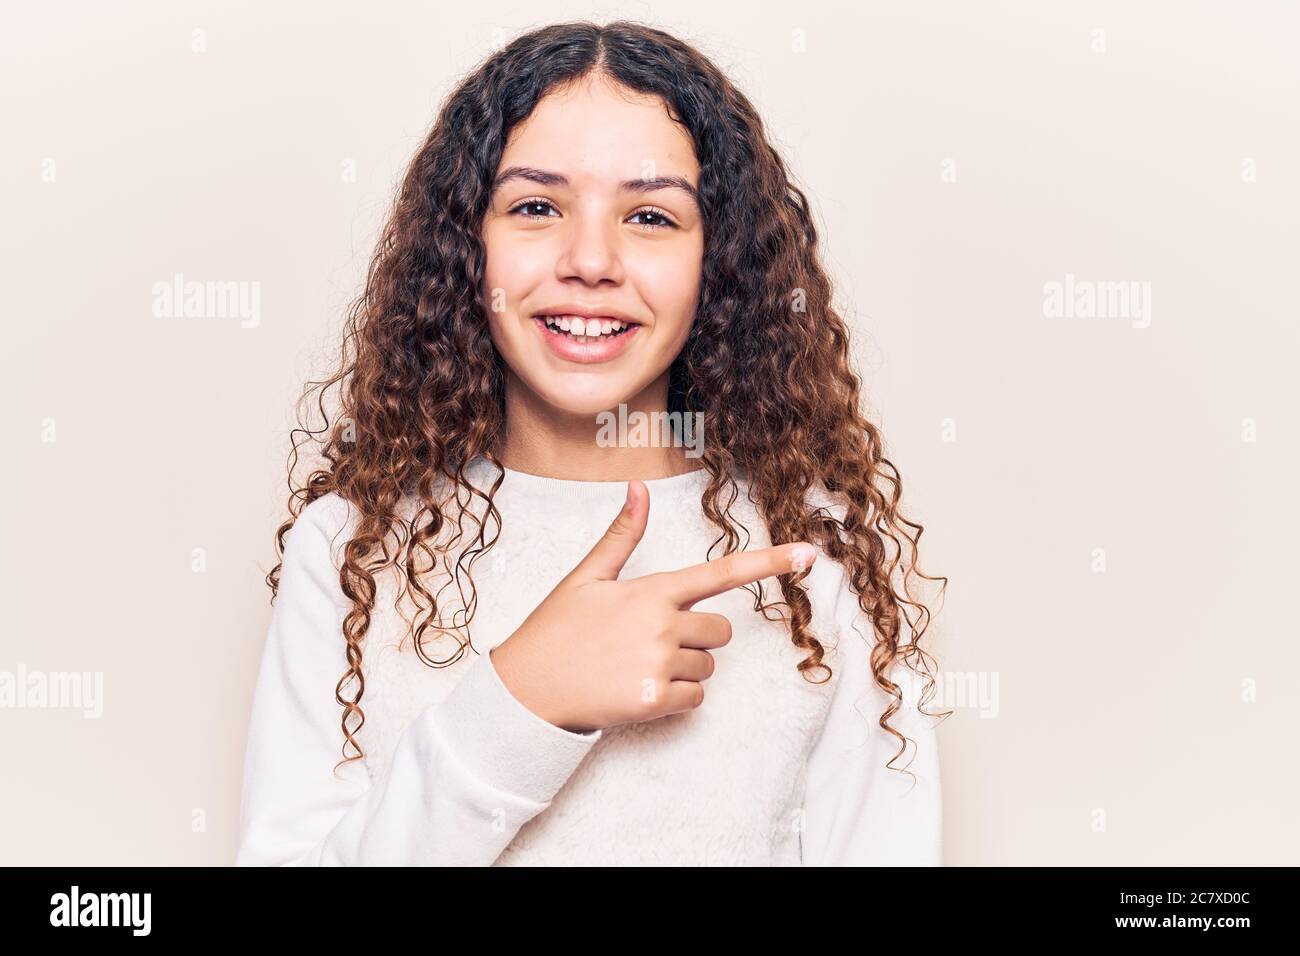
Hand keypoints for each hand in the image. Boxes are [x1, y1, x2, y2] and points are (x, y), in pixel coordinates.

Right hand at [490, 479, 816, 733]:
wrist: (526, 690)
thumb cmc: (555, 630)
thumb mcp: (585, 577)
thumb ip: (622, 536)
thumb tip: (639, 488)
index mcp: (651, 591)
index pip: (720, 573)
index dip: (769, 562)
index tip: (808, 554)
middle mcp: (662, 625)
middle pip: (720, 630)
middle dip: (697, 636)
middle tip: (651, 640)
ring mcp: (661, 664)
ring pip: (707, 666)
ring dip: (683, 668)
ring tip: (635, 666)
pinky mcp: (656, 700)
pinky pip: (695, 698)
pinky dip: (675, 697)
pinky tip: (638, 689)